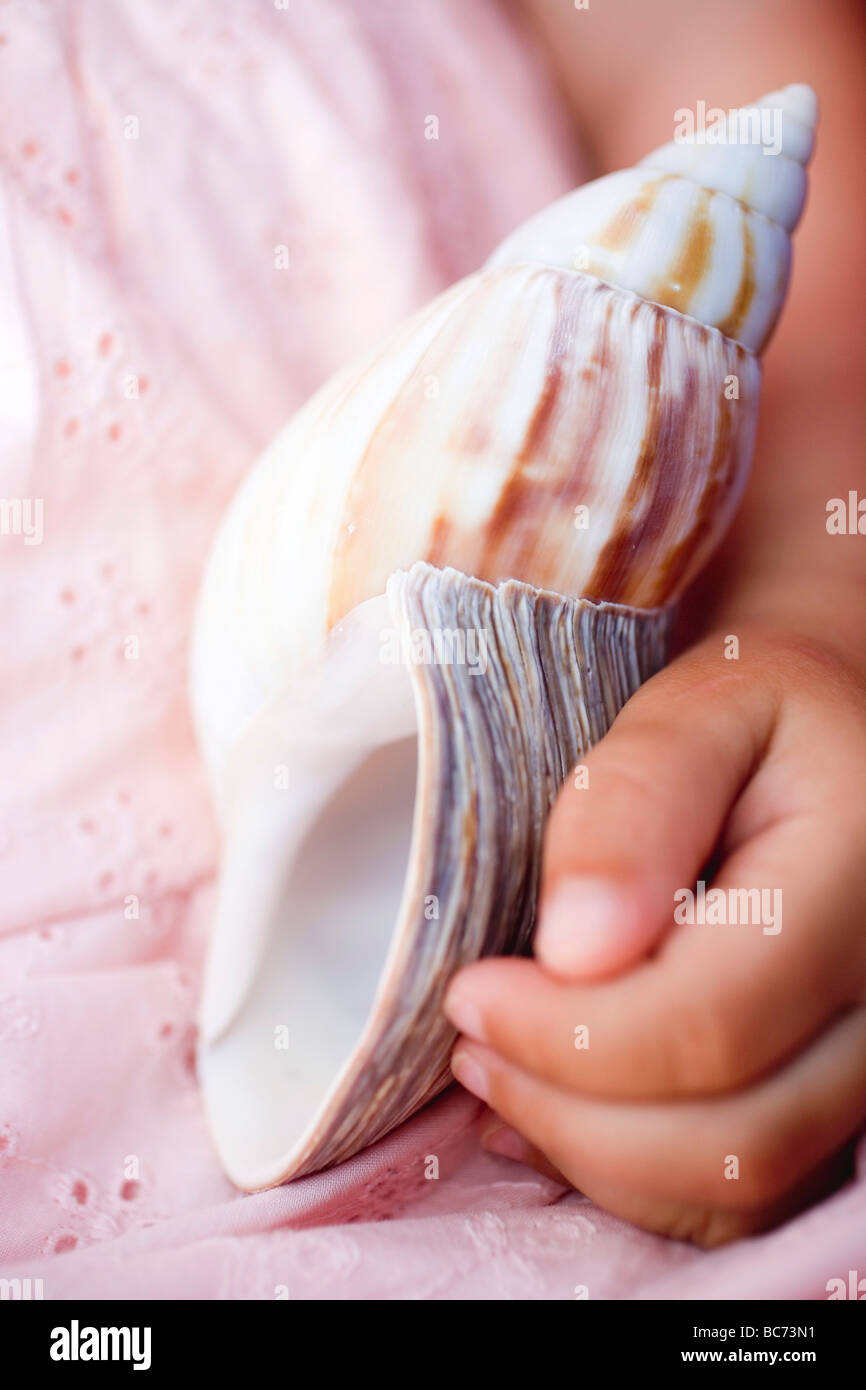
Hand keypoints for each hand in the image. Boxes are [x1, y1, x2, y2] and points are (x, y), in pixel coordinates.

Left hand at [444, 625, 865, 1244]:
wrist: (835, 738)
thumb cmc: (759, 713)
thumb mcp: (696, 711)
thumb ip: (637, 806)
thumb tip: (573, 948)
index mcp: (860, 888)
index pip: (711, 1025)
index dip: (567, 1035)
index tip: (470, 992)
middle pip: (729, 1137)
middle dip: (568, 1109)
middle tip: (471, 1041)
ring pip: (737, 1186)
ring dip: (593, 1155)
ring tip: (499, 1075)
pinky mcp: (835, 1092)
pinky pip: (743, 1193)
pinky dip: (636, 1177)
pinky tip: (552, 1117)